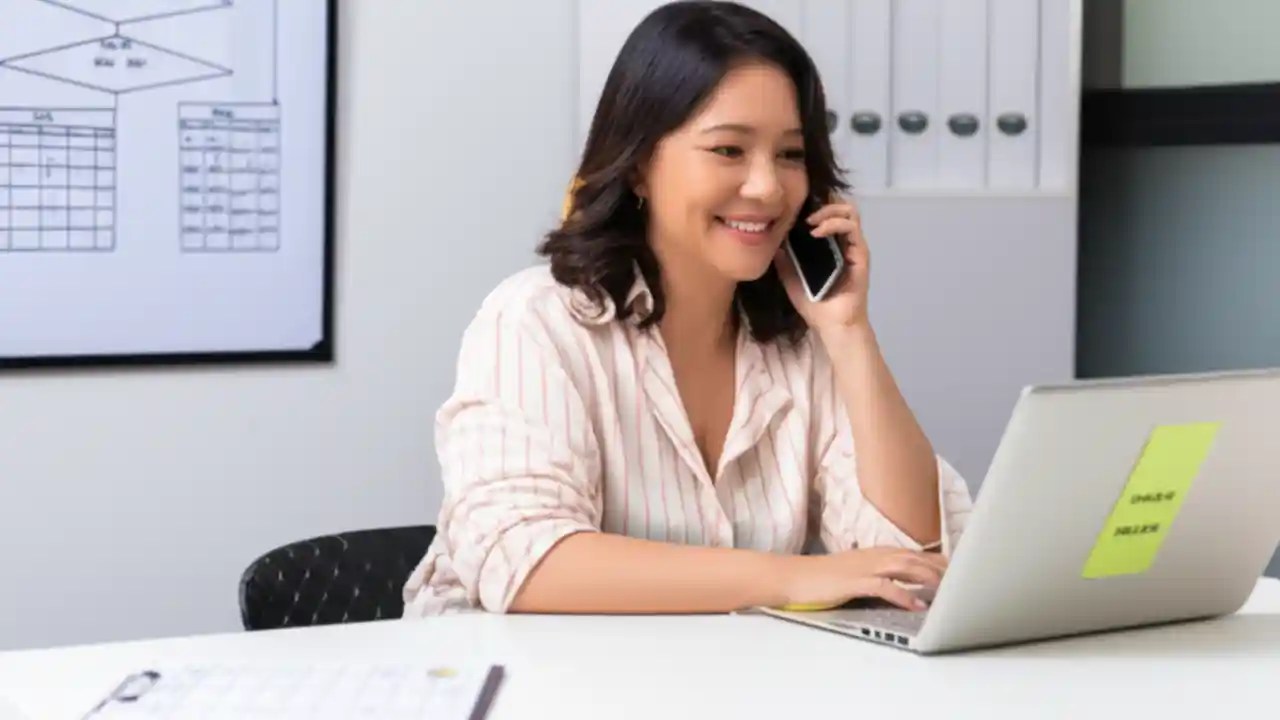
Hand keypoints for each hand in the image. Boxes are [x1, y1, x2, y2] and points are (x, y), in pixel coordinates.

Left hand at [774, 196, 870, 332]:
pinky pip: (852, 228)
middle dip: (822, 203)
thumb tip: (772, 242)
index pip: (827, 214)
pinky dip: (834, 223)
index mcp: (829, 246)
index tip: (794, 211)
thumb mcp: (791, 280)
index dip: (814, 206)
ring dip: (828, 210)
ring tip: (810, 221)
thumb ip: (784, 261)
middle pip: (840, 207)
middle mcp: (844, 243)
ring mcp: (854, 247)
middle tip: (803, 214)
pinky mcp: (861, 254)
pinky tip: (817, 232)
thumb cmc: (815, 305)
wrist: (832, 326)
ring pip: (849, 211)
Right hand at [776, 548, 946, 610]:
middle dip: (942, 568)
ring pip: (905, 567)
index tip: (961, 570)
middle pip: (916, 557)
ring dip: (928, 578)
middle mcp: (874, 555)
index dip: (939, 561)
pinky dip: (903, 595)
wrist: (793, 577)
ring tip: (948, 590)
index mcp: (876, 552)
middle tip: (965, 580)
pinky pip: (884, 586)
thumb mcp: (856, 571)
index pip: (915, 553)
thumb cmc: (824, 577)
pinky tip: (917, 606)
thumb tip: (903, 583)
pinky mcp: (854, 582)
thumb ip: (880, 573)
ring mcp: (864, 567)